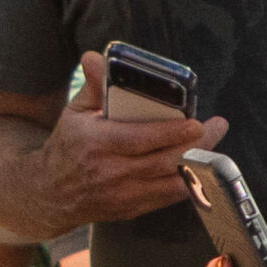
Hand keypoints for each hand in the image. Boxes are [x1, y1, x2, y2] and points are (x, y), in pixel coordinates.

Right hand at [40, 50, 224, 221]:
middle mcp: (110, 172)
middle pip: (163, 161)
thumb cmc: (68, 147)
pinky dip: (186, 183)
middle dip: (196, 145)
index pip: (139, 139)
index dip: (170, 132)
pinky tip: (199, 167)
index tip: (195, 122)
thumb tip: (96, 57)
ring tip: (214, 145)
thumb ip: (94, 86)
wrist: (50, 193)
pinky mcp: (130, 209)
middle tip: (216, 127)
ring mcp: (121, 195)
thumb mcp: (75, 112)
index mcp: (96, 143)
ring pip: (169, 183)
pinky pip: (166, 198)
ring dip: (197, 165)